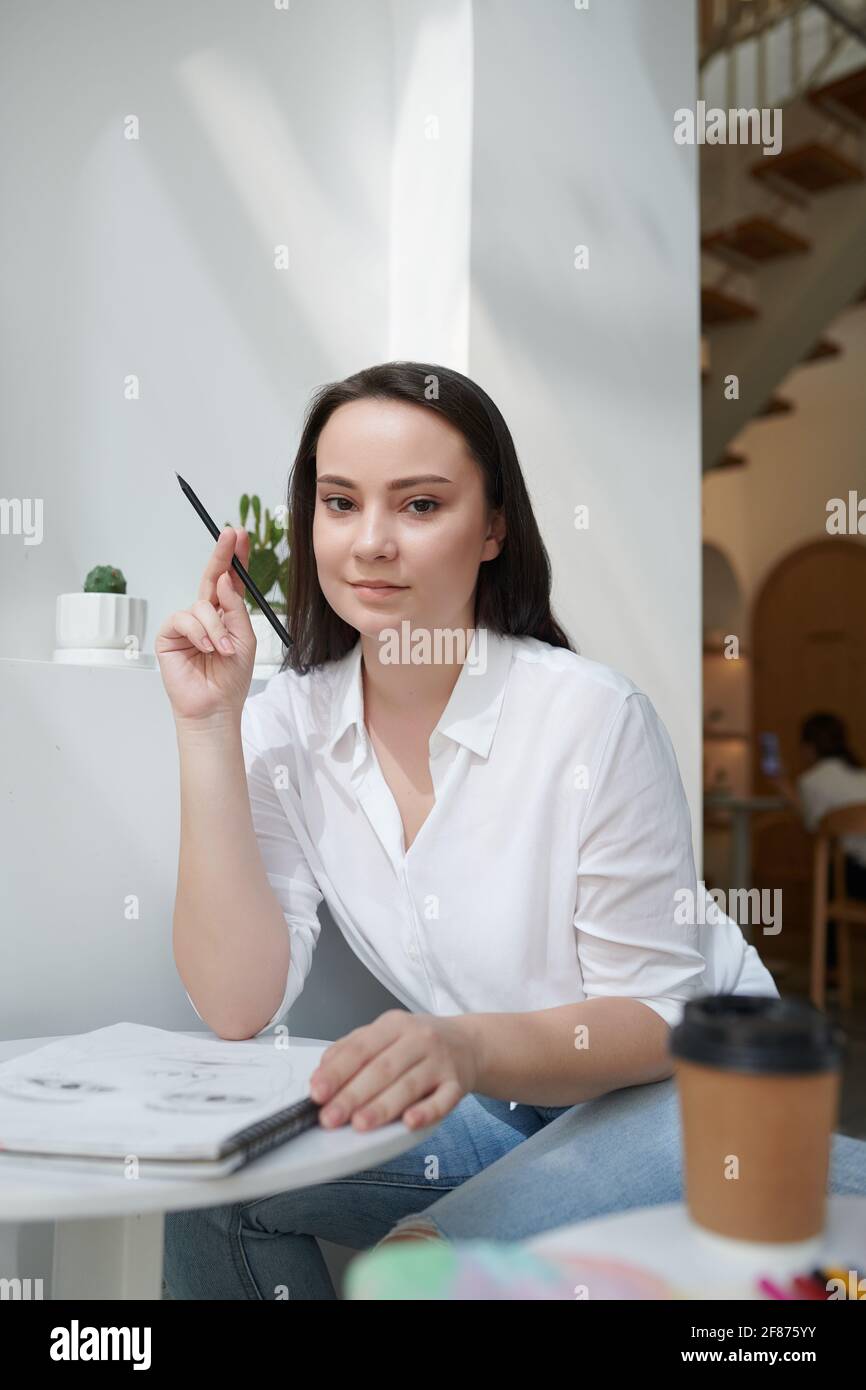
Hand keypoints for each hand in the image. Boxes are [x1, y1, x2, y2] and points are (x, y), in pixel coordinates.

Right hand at [155, 527, 257, 723]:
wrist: (215, 707)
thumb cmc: (231, 677)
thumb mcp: (244, 639)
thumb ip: (235, 608)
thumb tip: (225, 580)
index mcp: (226, 616)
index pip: (231, 582)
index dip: (235, 559)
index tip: (241, 536)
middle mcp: (206, 615)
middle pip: (212, 578)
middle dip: (222, 556)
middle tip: (231, 534)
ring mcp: (187, 624)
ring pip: (200, 605)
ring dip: (215, 628)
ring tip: (223, 650)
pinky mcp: (169, 635)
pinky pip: (183, 619)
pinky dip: (199, 633)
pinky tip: (206, 649)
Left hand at [309, 1010, 478, 1132]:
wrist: (468, 1043)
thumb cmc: (418, 1042)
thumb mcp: (385, 1033)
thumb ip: (351, 1048)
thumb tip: (321, 1073)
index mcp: (394, 1025)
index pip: (360, 1048)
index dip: (336, 1071)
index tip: (317, 1092)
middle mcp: (418, 1039)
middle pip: (382, 1068)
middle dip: (353, 1094)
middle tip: (331, 1116)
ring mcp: (440, 1062)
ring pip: (409, 1085)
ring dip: (383, 1106)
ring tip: (360, 1124)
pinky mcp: (457, 1084)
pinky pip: (443, 1100)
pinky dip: (426, 1112)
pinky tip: (410, 1122)